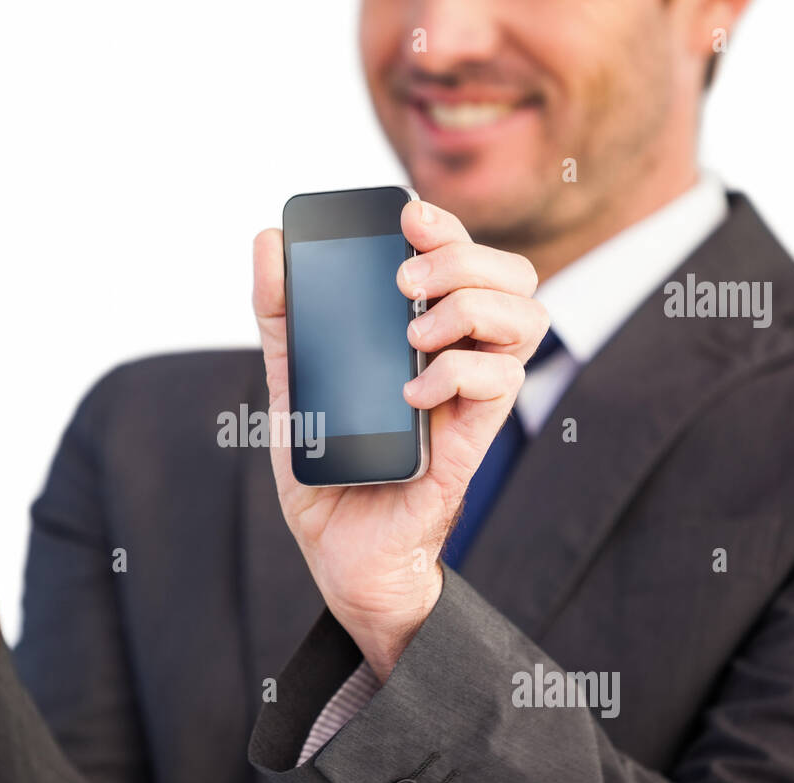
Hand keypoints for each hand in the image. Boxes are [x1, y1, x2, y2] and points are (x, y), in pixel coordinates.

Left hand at [253, 200, 546, 679]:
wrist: (339, 554)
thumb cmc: (326, 469)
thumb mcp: (291, 382)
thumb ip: (283, 317)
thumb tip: (268, 240)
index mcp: (424, 335)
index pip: (463, 258)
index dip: (447, 225)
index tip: (406, 216)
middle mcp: (460, 357)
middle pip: (513, 275)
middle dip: (464, 256)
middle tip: (404, 281)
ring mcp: (472, 398)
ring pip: (525, 318)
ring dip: (470, 307)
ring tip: (413, 333)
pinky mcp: (473, 439)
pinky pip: (501, 382)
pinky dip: (458, 372)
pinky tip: (411, 393)